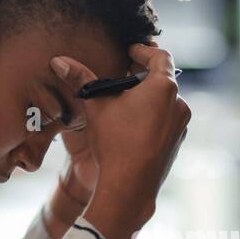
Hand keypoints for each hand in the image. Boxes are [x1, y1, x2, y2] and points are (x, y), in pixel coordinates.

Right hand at [49, 44, 190, 238]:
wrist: (129, 187)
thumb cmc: (114, 142)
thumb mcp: (95, 105)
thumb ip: (80, 79)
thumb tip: (58, 61)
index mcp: (163, 87)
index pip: (160, 56)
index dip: (143, 50)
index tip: (130, 52)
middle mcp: (179, 104)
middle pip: (163, 79)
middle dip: (143, 75)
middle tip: (125, 74)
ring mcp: (181, 126)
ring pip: (166, 102)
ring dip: (149, 98)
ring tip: (127, 102)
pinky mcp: (177, 144)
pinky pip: (166, 122)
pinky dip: (153, 117)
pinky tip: (133, 126)